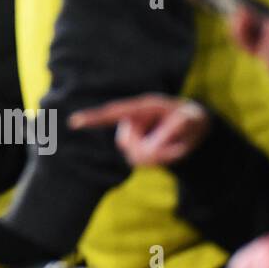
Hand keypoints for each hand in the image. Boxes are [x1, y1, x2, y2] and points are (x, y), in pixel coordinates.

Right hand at [69, 95, 209, 166]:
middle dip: (151, 151)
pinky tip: (169, 150)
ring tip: (176, 146)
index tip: (73, 122)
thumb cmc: (192, 118)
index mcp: (142, 106)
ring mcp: (132, 133)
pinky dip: (159, 160)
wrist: (195, 124)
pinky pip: (141, 160)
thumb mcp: (191, 121)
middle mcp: (132, 119)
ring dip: (159, 157)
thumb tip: (149, 151)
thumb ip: (172, 131)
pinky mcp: (135, 146)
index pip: (113, 113)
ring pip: (134, 155)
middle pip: (126, 143)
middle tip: (178, 148)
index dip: (93, 118)